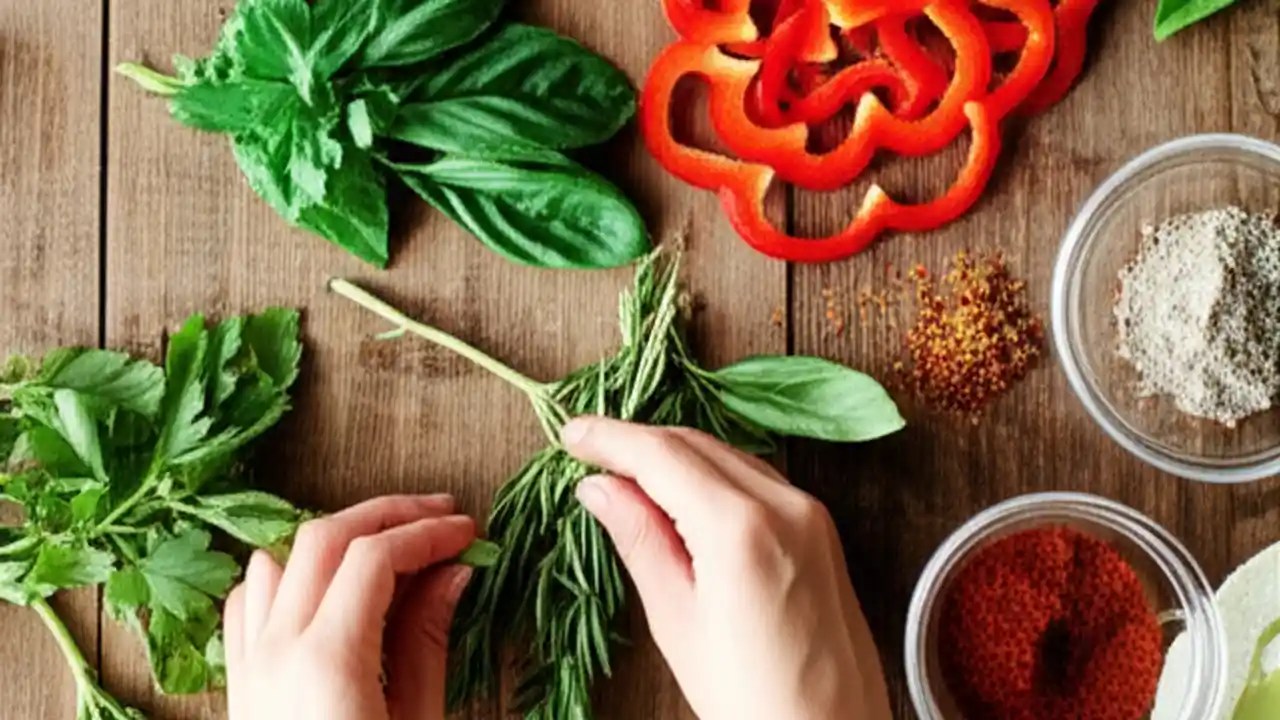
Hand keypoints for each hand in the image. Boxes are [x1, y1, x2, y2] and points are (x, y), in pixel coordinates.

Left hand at [223, 495, 476, 719]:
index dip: (426, 532)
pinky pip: (247, 601)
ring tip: (382, 543)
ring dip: (334, 537)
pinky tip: (320, 582)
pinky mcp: (240, 681)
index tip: (464, 532)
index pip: (376, 557)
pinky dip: (283, 573)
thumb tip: (452, 574)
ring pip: (278, 557)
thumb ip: (427, 642)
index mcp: (329, 660)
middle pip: (325, 538)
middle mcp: (278, 649)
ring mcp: (250, 663)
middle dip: (387, 515)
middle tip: (437, 516)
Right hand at [563, 417, 891, 719]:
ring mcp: (810, 515)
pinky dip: (711, 473)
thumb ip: (641, 540)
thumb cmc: (752, 702)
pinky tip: (681, 492)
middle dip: (639, 440)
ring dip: (674, 452)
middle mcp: (785, 506)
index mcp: (742, 529)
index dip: (610, 438)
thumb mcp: (678, 621)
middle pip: (696, 444)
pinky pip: (757, 478)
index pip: (663, 455)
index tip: (571, 434)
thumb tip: (600, 488)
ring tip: (625, 470)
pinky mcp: (822, 531)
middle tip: (587, 448)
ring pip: (728, 454)